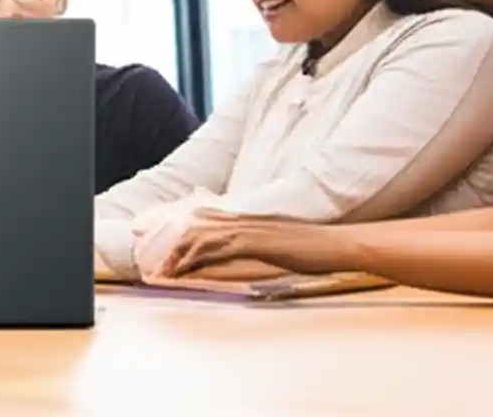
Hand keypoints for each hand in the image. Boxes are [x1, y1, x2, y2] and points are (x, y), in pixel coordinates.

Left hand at [160, 209, 348, 277]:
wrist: (335, 244)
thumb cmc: (311, 247)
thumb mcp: (277, 243)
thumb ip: (256, 243)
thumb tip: (240, 252)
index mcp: (247, 219)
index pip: (204, 219)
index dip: (181, 229)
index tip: (164, 245)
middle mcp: (243, 220)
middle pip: (195, 226)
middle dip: (171, 243)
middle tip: (157, 263)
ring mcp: (248, 230)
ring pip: (201, 237)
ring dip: (180, 256)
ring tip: (165, 272)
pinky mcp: (254, 243)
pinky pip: (218, 250)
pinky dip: (198, 260)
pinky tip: (187, 272)